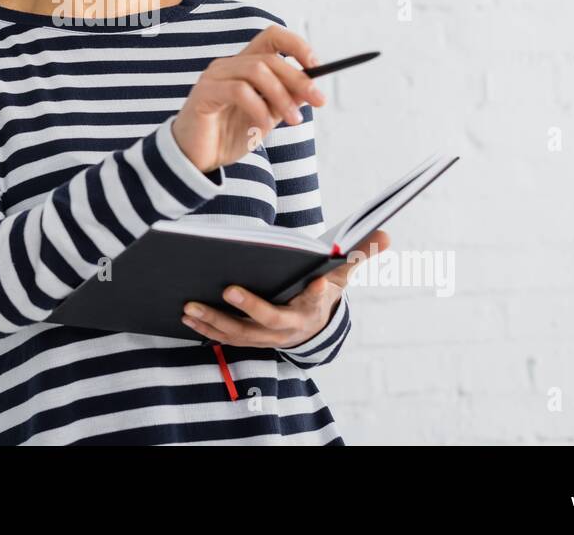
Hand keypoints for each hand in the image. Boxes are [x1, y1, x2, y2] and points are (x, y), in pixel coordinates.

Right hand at [171, 24, 325, 172]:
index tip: (317, 67)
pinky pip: (239, 91)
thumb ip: (284, 101)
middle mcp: (228, 65)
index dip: (297, 45)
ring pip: (257, 71)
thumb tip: (310, 88)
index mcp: (244, 65)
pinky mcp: (204, 93)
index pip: (272, 37)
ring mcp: (214, 76)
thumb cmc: (228, 136)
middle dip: (299, 79)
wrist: (197, 160)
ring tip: (294, 120)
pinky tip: (263, 126)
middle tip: (318, 99)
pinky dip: (259, 107)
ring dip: (282, 96)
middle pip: (269, 58)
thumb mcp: (266, 118)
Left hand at [180, 229, 389, 348]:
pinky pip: (226, 338)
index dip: (313, 292)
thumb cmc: (323, 288)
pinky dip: (206, 330)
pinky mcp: (250, 339)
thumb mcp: (342, 272)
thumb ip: (360, 254)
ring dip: (214, 323)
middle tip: (225, 290)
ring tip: (189, 307)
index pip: (312, 301)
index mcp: (311, 309)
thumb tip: (386, 234)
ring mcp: (266, 337)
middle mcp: (288, 328)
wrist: (315, 322)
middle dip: (247, 308)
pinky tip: (187, 317)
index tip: (313, 283)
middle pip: (267, 322)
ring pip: (239, 334)